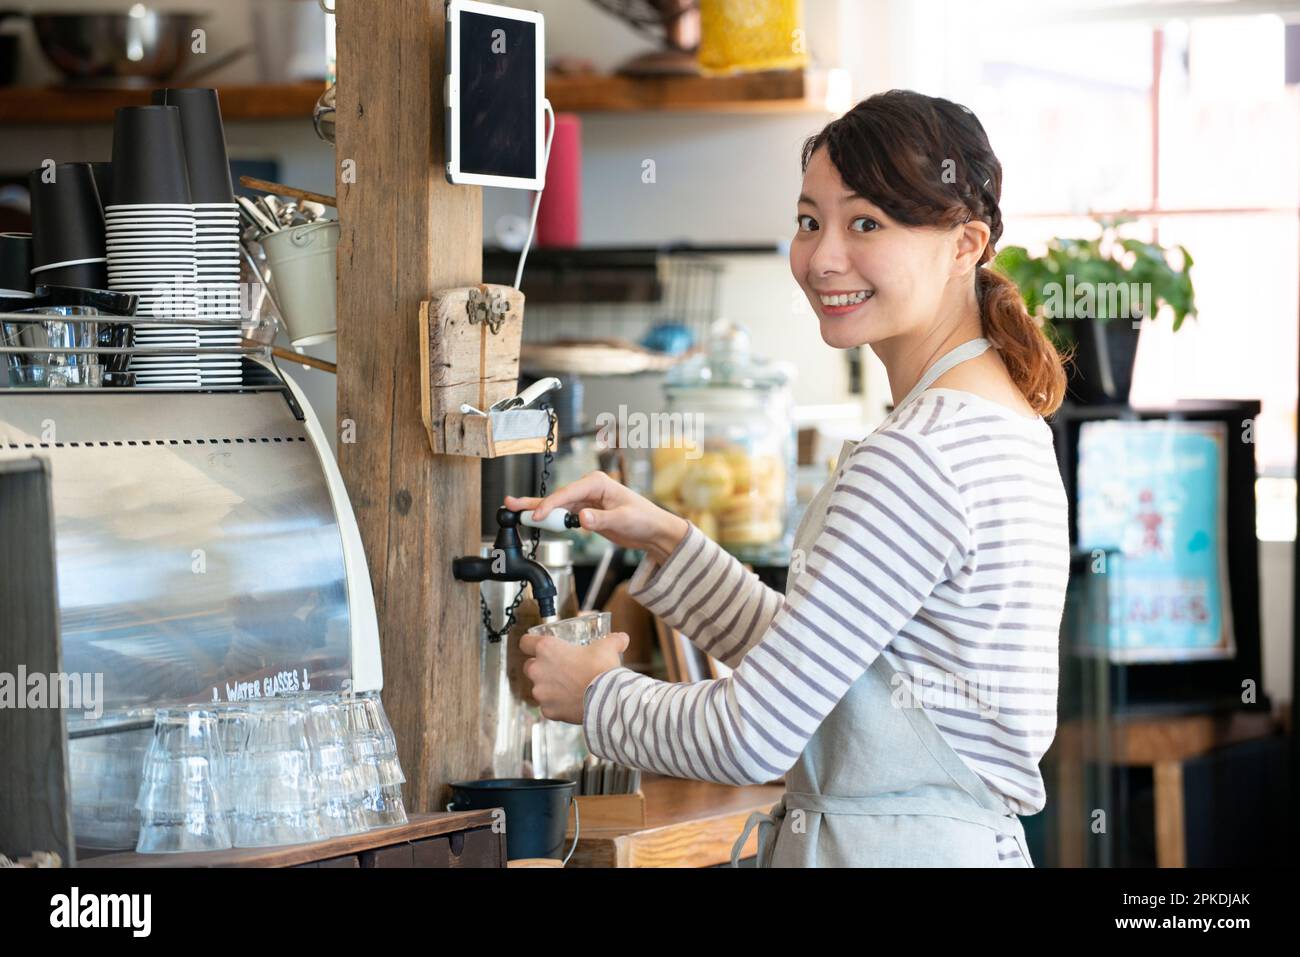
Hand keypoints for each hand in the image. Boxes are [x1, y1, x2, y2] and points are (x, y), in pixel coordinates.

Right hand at [506, 470, 687, 563]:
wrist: (652, 530)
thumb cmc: (643, 519)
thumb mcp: (623, 519)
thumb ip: (601, 520)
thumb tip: (582, 518)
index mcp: (597, 483)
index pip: (567, 493)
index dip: (550, 505)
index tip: (537, 516)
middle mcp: (589, 488)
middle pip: (557, 497)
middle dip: (534, 502)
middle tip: (511, 505)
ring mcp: (586, 500)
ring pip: (557, 506)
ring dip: (537, 510)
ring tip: (515, 511)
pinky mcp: (585, 512)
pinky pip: (563, 515)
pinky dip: (549, 519)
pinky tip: (534, 520)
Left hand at [519, 631, 630, 723]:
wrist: (607, 699)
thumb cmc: (602, 670)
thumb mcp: (608, 647)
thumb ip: (612, 640)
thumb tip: (621, 638)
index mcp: (547, 649)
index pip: (525, 642)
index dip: (530, 643)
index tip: (536, 646)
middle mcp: (538, 670)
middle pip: (529, 666)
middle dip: (540, 667)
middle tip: (559, 668)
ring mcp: (541, 693)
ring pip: (538, 688)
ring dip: (549, 687)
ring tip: (568, 688)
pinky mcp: (548, 711)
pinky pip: (548, 707)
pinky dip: (557, 705)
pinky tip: (571, 702)